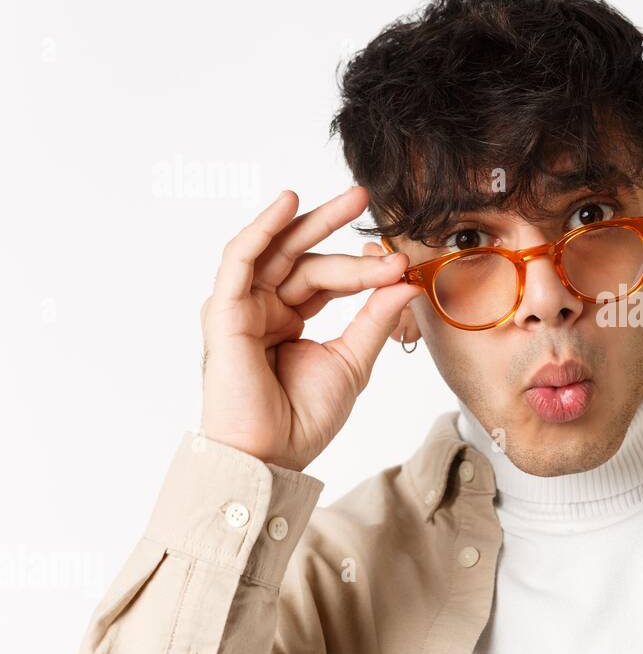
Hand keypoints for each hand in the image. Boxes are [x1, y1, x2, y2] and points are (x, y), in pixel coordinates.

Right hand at [199, 187, 422, 470]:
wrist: (274, 455)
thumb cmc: (304, 418)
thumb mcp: (353, 360)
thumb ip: (376, 318)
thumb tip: (407, 280)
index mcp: (290, 320)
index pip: (327, 280)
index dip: (363, 270)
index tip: (400, 265)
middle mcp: (264, 308)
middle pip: (302, 257)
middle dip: (335, 226)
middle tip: (367, 199)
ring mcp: (242, 308)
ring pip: (279, 252)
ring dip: (312, 222)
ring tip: (350, 200)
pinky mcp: (225, 311)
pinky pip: (240, 260)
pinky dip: (263, 229)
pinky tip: (288, 203)